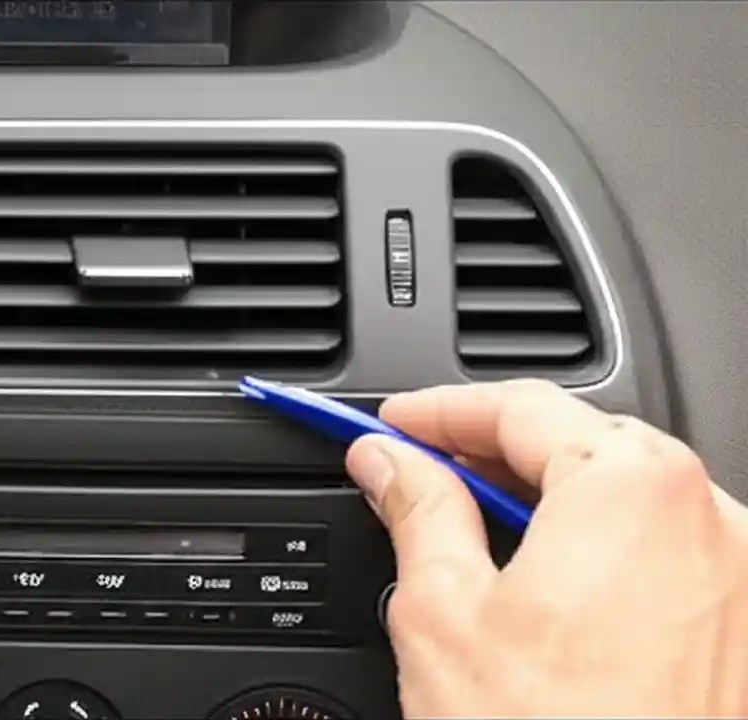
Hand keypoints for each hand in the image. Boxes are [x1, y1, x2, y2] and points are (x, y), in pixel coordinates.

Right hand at [346, 380, 747, 718]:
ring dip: (545, 499)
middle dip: (492, 452)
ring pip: (626, 496)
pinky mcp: (745, 627)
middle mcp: (708, 515)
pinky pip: (665, 551)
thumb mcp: (445, 612)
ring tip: (474, 537)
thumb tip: (388, 463)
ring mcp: (741, 575)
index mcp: (631, 487)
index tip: (394, 427)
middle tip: (420, 475)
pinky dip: (597, 548)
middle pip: (580, 441)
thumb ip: (417, 510)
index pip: (520, 406)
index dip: (439, 412)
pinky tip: (545, 590)